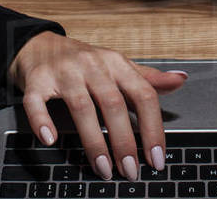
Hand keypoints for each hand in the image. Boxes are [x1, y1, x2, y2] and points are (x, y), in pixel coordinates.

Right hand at [6, 31, 188, 180]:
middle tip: (131, 170)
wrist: (39, 45)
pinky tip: (50, 139)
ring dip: (94, 141)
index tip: (156, 158)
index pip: (142, 95)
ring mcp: (64, 72)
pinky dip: (43, 120)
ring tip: (103, 168)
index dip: (152, 128)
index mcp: (116, 63)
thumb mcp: (118, 66)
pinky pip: (37, 102)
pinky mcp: (37, 80)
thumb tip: (180, 80)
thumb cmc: (84, 61)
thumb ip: (148, 78)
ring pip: (81, 107)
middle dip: (124, 141)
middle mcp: (92, 65)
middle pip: (113, 104)